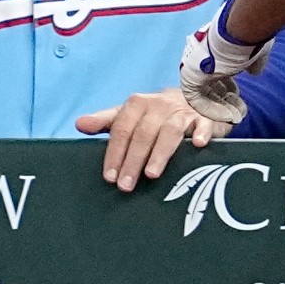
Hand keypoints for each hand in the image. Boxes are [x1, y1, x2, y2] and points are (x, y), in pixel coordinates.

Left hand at [75, 88, 233, 191]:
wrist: (196, 98)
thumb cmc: (157, 113)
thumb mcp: (130, 114)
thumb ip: (106, 121)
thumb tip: (79, 124)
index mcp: (138, 104)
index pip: (122, 129)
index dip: (115, 152)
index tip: (109, 176)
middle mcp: (159, 105)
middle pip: (143, 133)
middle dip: (133, 160)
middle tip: (125, 185)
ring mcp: (183, 112)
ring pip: (170, 131)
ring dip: (160, 153)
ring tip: (151, 174)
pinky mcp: (204, 118)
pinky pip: (203, 125)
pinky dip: (200, 133)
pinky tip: (197, 145)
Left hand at [177, 0, 271, 123]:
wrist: (238, 30)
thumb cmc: (247, 35)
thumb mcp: (252, 51)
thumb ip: (253, 62)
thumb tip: (255, 71)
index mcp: (210, 48)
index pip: (215, 72)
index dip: (228, 85)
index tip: (238, 94)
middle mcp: (197, 58)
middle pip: (209, 84)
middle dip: (225, 99)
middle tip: (238, 110)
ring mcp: (191, 67)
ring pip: (204, 94)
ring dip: (220, 107)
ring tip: (235, 115)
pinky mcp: (188, 79)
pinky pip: (198, 101)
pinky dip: (213, 110)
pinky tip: (228, 115)